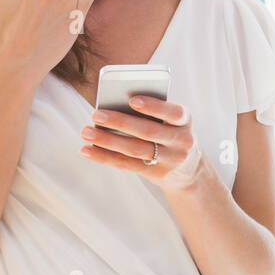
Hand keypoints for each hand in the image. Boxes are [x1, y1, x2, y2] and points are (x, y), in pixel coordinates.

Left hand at [78, 96, 204, 188]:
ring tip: (86, 132)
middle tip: (96, 114)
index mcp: (185, 121)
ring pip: (135, 149)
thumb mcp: (172, 120)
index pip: (173, 113)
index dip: (154, 107)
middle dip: (120, 122)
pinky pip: (127, 164)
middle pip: (148, 131)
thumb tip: (114, 105)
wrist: (188, 169)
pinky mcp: (157, 174)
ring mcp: (170, 160)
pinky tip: (88, 150)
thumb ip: (152, 112)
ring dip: (107, 141)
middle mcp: (182, 141)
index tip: (132, 100)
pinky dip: (105, 157)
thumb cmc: (171, 132)